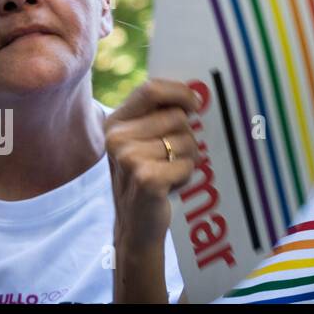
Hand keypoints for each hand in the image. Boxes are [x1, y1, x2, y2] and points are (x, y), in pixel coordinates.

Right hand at [105, 79, 200, 248]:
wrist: (135, 225)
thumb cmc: (148, 175)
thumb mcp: (144, 141)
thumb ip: (160, 115)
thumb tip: (197, 93)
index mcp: (116, 122)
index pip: (151, 89)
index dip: (180, 92)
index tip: (195, 104)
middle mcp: (116, 137)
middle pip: (177, 117)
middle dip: (187, 136)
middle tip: (173, 156)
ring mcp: (129, 158)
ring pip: (186, 141)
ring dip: (187, 158)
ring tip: (169, 173)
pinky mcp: (146, 178)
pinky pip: (187, 164)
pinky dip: (187, 175)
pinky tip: (169, 186)